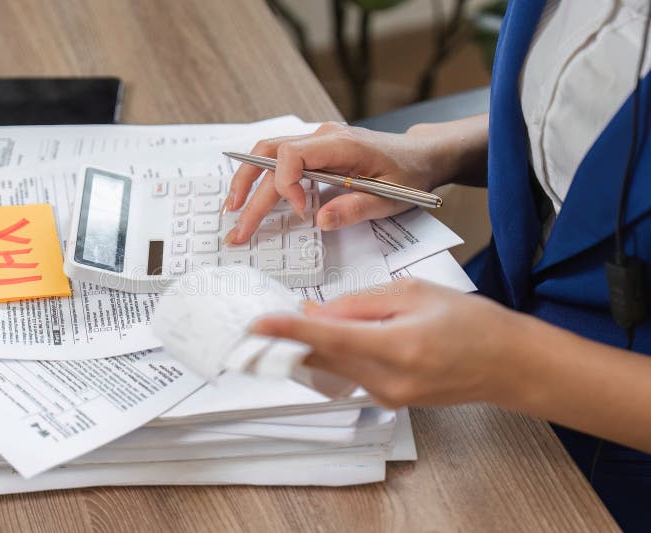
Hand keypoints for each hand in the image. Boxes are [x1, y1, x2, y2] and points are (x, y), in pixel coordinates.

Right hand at [222, 121, 451, 243]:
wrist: (422, 155)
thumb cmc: (411, 174)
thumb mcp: (392, 198)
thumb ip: (356, 208)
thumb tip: (320, 221)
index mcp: (341, 143)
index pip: (292, 154)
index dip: (287, 186)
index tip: (303, 212)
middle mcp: (324, 136)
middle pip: (269, 154)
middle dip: (250, 192)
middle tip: (237, 226)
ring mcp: (318, 141)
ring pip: (268, 153)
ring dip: (248, 181)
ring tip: (234, 210)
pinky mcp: (317, 151)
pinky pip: (281, 159)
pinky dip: (263, 178)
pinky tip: (253, 198)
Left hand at [251, 279, 520, 408]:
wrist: (508, 364)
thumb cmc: (472, 322)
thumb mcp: (415, 293)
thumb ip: (361, 303)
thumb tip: (319, 312)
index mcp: (399, 348)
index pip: (329, 338)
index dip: (288, 331)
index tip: (257, 324)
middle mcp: (389, 381)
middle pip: (322, 359)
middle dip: (292, 338)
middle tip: (267, 318)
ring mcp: (390, 397)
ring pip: (333, 368)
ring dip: (312, 347)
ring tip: (297, 322)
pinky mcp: (391, 401)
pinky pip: (349, 376)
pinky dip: (334, 356)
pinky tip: (331, 338)